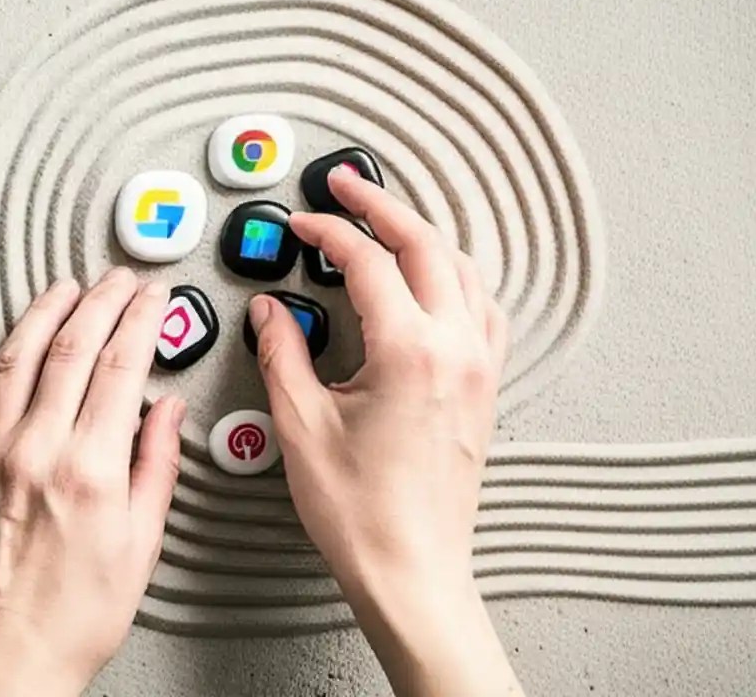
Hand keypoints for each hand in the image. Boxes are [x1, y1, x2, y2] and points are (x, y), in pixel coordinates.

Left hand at [0, 269, 183, 696]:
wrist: (6, 655)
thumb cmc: (78, 613)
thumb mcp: (141, 541)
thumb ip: (156, 464)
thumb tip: (166, 408)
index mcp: (90, 470)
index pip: (120, 366)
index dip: (140, 320)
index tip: (152, 298)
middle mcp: (35, 452)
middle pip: (70, 348)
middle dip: (100, 301)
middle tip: (119, 279)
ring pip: (17, 358)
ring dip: (45, 313)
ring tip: (66, 287)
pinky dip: (3, 356)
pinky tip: (18, 340)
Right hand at [248, 167, 520, 695]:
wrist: (413, 571)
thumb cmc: (361, 514)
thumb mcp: (300, 427)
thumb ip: (283, 354)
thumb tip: (270, 311)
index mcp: (408, 350)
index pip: (366, 261)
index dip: (327, 232)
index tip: (299, 224)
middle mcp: (455, 347)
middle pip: (425, 245)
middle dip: (381, 206)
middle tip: (344, 185)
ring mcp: (479, 366)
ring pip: (462, 269)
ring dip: (422, 235)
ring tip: (385, 221)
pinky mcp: (484, 387)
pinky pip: (482, 308)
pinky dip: (454, 276)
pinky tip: (431, 280)